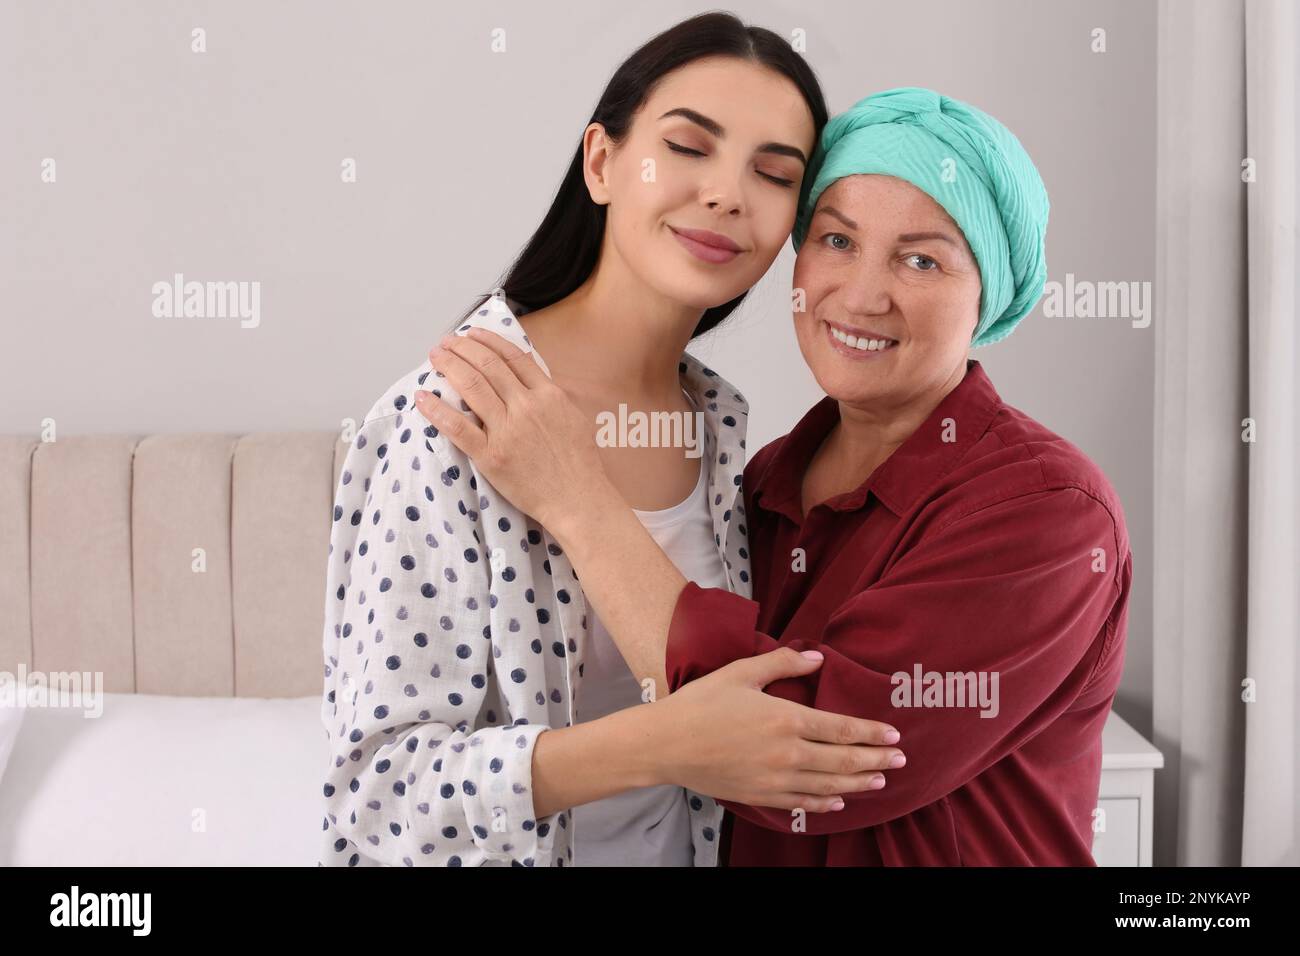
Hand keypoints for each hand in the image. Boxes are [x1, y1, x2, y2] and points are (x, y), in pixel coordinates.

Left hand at [412, 328, 608, 529]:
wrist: (577, 498)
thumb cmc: (579, 464)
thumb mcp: (574, 418)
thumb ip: (552, 396)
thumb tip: (534, 380)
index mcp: (548, 395)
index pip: (513, 357)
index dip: (488, 341)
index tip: (472, 334)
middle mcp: (526, 407)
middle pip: (488, 366)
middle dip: (462, 349)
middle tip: (445, 342)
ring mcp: (507, 431)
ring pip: (471, 387)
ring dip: (449, 366)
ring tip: (435, 357)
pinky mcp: (490, 456)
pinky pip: (457, 427)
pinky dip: (437, 409)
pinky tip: (422, 397)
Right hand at [651, 647, 904, 812]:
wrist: (665, 744)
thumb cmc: (700, 703)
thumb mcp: (740, 672)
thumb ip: (782, 662)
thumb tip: (818, 658)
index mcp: (785, 718)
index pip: (841, 729)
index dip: (871, 733)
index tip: (894, 736)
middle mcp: (787, 753)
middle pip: (844, 761)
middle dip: (876, 761)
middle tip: (901, 761)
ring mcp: (775, 779)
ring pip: (829, 786)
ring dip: (858, 784)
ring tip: (880, 781)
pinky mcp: (761, 796)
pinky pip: (803, 803)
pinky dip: (826, 803)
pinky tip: (839, 801)